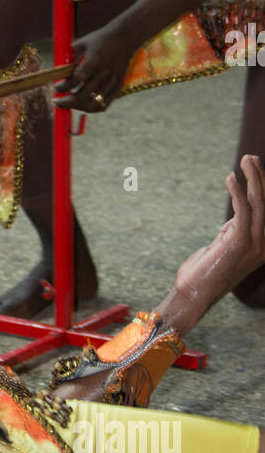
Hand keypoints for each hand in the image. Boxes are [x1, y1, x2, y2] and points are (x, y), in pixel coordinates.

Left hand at [54, 23, 137, 111]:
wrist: (125, 37)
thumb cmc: (101, 39)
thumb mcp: (83, 43)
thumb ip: (70, 57)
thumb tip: (56, 70)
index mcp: (95, 60)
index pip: (76, 80)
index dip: (63, 87)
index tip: (56, 87)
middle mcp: (104, 73)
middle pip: (83, 96)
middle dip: (66, 102)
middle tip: (56, 101)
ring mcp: (112, 81)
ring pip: (93, 104)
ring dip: (78, 107)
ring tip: (69, 104)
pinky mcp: (118, 86)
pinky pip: (104, 105)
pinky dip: (91, 108)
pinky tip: (82, 105)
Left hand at [174, 156, 264, 308]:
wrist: (193, 295)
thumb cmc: (203, 272)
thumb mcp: (224, 246)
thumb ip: (233, 231)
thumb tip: (237, 215)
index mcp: (261, 246)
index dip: (263, 186)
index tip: (255, 167)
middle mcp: (263, 245)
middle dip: (260, 177)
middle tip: (251, 157)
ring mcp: (254, 245)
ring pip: (258, 204)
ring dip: (252, 179)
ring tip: (245, 160)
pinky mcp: (239, 243)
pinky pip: (242, 211)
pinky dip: (237, 192)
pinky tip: (230, 179)